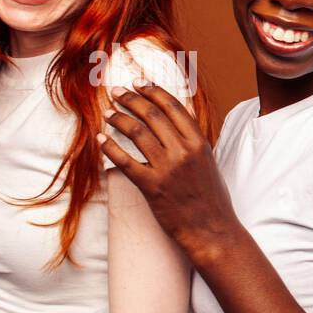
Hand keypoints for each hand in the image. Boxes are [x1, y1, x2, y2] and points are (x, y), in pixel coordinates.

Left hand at [99, 82, 239, 264]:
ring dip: (118, 118)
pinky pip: (124, 160)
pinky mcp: (151, 186)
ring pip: (136, 132)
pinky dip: (109, 147)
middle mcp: (183, 151)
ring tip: (109, 113)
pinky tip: (100, 139)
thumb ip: (194, 137)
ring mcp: (167, 168)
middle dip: (130, 99)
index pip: (173, 106)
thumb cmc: (211, 198)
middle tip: (117, 92)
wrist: (211, 229)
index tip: (139, 83)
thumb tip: (184, 111)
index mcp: (199, 143)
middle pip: (151, 114)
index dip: (153, 91)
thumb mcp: (209, 161)